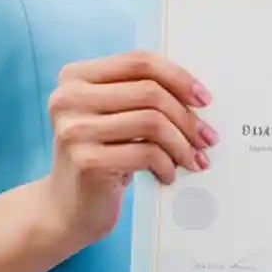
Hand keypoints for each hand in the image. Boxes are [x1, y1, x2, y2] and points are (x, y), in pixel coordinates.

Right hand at [43, 50, 217, 246]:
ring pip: (152, 122)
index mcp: (75, 77)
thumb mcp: (113, 117)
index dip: (178, 77)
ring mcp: (75, 130)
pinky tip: (167, 175)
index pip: (139, 62)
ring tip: (192, 159)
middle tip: (206, 137)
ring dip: (182, 144)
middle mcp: (69, 98)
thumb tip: (196, 94)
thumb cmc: (99, 157)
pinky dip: (167, 164)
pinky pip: (147, 153)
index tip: (202, 98)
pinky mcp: (87, 161)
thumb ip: (139, 95)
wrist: (65, 209)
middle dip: (187, 116)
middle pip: (149, 91)